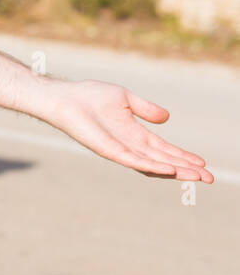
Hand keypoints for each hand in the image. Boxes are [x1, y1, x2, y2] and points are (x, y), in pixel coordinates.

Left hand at [41, 78, 213, 181]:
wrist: (64, 97)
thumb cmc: (89, 96)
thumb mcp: (125, 98)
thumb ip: (145, 109)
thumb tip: (166, 118)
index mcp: (134, 134)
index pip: (164, 149)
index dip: (183, 157)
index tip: (203, 164)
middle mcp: (129, 145)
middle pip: (162, 161)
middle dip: (185, 169)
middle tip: (209, 178)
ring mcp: (118, 149)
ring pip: (151, 165)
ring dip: (174, 171)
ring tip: (195, 176)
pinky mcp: (107, 149)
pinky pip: (131, 160)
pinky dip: (150, 166)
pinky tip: (168, 170)